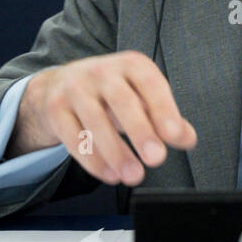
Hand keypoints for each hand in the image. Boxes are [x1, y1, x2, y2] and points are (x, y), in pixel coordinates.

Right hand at [9, 50, 196, 185]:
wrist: (58, 86)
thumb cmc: (111, 94)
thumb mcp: (141, 98)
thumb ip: (166, 119)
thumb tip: (187, 139)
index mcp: (131, 65)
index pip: (150, 84)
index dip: (164, 109)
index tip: (175, 136)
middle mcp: (102, 71)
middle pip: (122, 100)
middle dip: (140, 131)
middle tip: (156, 159)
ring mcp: (75, 88)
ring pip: (95, 121)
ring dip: (116, 152)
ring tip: (133, 176)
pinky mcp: (55, 109)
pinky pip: (73, 136)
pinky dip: (92, 160)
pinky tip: (110, 174)